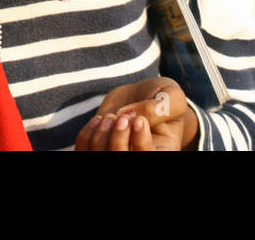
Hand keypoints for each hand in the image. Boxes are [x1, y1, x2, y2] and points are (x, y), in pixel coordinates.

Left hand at [74, 77, 198, 150]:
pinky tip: (99, 119)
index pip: (147, 157)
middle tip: (122, 117)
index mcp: (161, 152)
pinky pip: (83, 150)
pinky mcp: (98, 146)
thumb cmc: (163, 98)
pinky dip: (87, 135)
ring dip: (101, 137)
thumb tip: (130, 115)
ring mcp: (115, 152)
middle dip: (118, 139)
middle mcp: (136, 155)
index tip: (139, 120)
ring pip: (100, 156)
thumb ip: (159, 107)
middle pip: (120, 160)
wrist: (143, 96)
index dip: (140, 143)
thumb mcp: (171, 97)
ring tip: (112, 117)